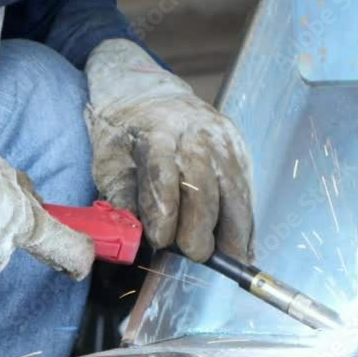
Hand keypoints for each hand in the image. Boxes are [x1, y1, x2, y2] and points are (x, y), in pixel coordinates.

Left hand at [85, 39, 253, 263]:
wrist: (149, 97)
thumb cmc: (126, 137)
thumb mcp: (110, 160)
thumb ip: (121, 195)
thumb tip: (134, 234)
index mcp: (156, 131)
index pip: (162, 172)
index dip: (163, 210)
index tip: (160, 240)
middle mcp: (194, 133)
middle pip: (202, 182)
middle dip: (199, 224)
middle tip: (193, 253)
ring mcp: (222, 139)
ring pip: (233, 188)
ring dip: (234, 228)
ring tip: (230, 258)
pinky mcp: (240, 149)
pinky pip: (247, 189)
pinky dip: (247, 221)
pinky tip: (245, 246)